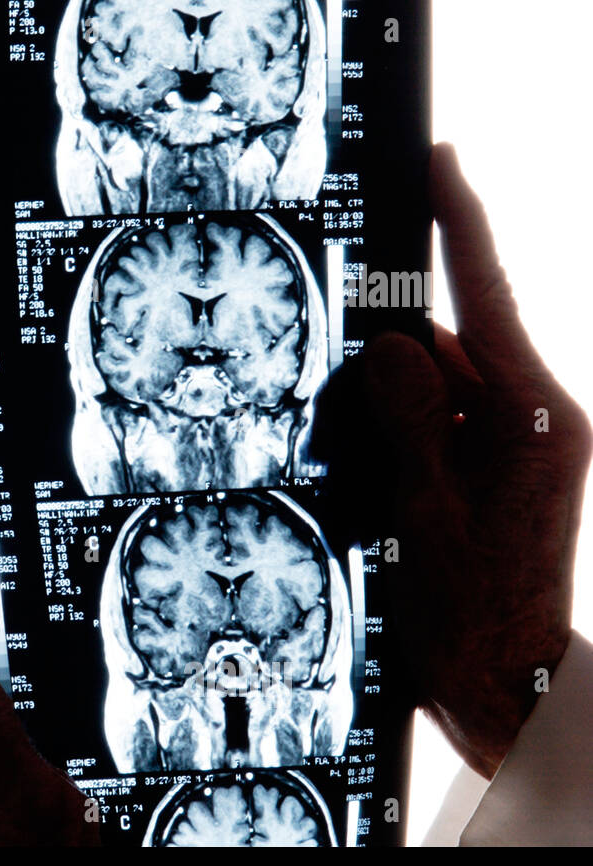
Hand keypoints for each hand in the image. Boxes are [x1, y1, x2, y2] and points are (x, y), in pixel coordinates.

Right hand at [317, 143, 591, 777]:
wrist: (502, 683)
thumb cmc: (473, 614)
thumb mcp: (427, 512)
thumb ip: (411, 418)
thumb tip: (394, 345)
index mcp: (533, 419)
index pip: (488, 298)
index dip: (460, 222)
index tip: (439, 160)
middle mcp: (534, 421)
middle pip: (452, 343)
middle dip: (391, 355)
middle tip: (352, 407)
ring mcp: (517, 445)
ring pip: (438, 386)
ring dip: (391, 408)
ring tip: (375, 476)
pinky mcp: (497, 467)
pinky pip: (441, 422)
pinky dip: (403, 435)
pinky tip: (382, 482)